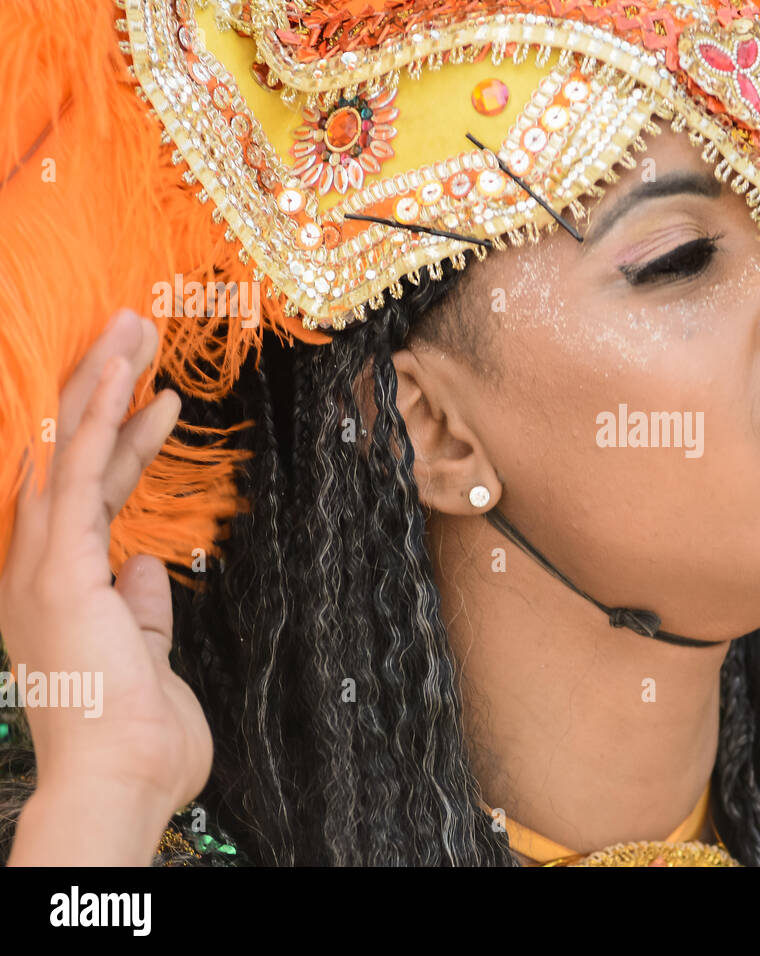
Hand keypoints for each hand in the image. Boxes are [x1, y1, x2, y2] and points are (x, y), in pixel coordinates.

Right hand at [1, 310, 212, 861]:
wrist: (122, 780)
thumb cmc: (137, 736)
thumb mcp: (147, 657)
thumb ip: (143, 608)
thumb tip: (146, 564)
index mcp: (58, 589)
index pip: (90, 495)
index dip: (117, 442)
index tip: (150, 396)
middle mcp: (37, 568)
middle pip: (68, 458)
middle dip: (100, 392)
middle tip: (132, 332)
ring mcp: (40, 565)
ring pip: (65, 450)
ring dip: (99, 385)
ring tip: (133, 329)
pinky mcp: (58, 566)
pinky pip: (77, 474)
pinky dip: (95, 420)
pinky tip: (119, 376)